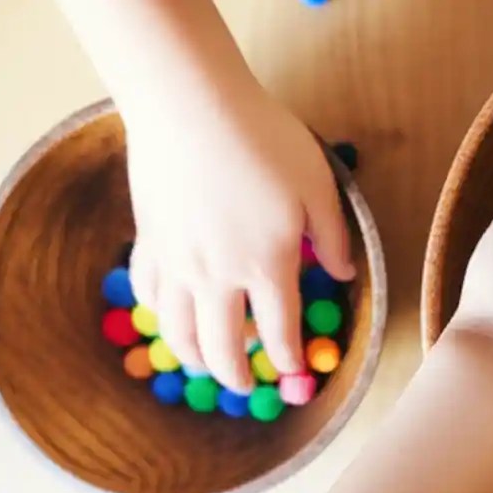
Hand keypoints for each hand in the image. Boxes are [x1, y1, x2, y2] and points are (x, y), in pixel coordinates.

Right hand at [125, 88, 354, 391]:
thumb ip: (334, 237)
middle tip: (244, 386)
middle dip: (236, 375)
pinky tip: (166, 315)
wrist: (190, 106)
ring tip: (204, 364)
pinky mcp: (148, 241)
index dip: (288, 359)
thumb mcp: (319, 187)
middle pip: (223, 346)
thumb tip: (345, 275)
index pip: (280, 332)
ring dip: (192, 357)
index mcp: (267, 267)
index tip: (293, 373)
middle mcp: (217, 277)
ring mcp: (176, 263)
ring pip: (177, 331)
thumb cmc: (264, 142)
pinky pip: (147, 294)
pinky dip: (157, 314)